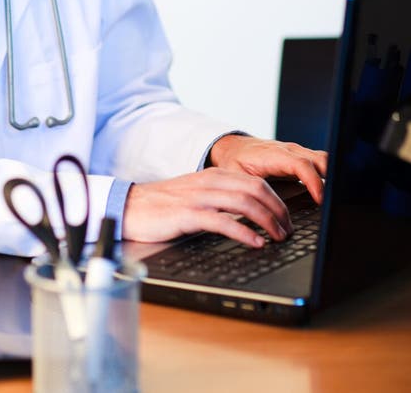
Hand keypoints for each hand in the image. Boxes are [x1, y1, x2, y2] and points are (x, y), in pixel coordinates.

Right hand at [122, 168, 292, 247]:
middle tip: (288, 230)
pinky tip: (255, 243)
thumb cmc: (163, 206)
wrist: (130, 206)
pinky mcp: (188, 214)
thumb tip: (250, 215)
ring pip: (244, 203)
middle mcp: (209, 182)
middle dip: (278, 210)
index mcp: (213, 176)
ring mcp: (199, 197)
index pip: (255, 182)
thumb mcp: (196, 196)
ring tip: (278, 237)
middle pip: (256, 189)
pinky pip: (222, 221)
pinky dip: (244, 232)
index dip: (277, 200)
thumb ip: (220, 200)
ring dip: (267, 221)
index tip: (287, 219)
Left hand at [208, 135, 327, 204]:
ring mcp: (297, 153)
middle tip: (333, 203)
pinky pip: (319, 164)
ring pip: (323, 160)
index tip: (320, 200)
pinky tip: (329, 194)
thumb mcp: (236, 177)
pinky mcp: (300, 158)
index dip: (313, 182)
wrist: (231, 147)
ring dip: (332, 177)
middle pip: (320, 159)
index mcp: (274, 155)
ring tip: (334, 200)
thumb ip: (249, 191)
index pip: (301, 165)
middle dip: (332, 178)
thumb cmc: (234, 162)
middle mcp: (289, 151)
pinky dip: (328, 176)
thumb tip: (259, 212)